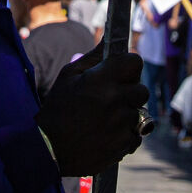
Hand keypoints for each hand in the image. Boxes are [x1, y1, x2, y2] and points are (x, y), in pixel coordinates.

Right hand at [35, 49, 149, 177]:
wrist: (49, 151)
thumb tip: (109, 41)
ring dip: (127, 115)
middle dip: (129, 92)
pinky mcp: (125, 144)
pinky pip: (137, 135)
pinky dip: (126, 135)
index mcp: (101, 80)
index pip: (135, 62)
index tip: (120, 73)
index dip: (128, 66)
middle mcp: (115, 100)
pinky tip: (107, 135)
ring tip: (105, 120)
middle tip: (111, 98)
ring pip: (140, 113)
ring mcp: (122, 124)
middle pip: (142, 89)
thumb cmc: (57, 110)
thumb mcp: (67, 77)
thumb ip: (92, 58)